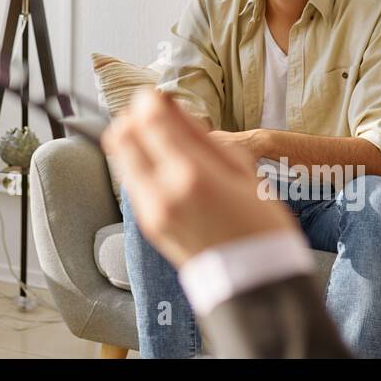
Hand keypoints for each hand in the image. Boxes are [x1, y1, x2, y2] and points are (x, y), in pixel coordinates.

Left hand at [102, 89, 295, 268]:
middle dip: (134, 117)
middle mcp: (163, 192)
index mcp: (192, 175)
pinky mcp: (147, 224)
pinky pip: (129, 180)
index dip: (149, 100)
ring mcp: (150, 210)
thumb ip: (202, 136)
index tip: (159, 97)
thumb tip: (172, 107)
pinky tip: (160, 165)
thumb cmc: (261, 224)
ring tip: (160, 141)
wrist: (255, 283)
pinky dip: (136, 164)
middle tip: (156, 117)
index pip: (147, 119)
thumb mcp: (242, 171)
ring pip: (119, 157)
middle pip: (122, 135)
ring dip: (133, 140)